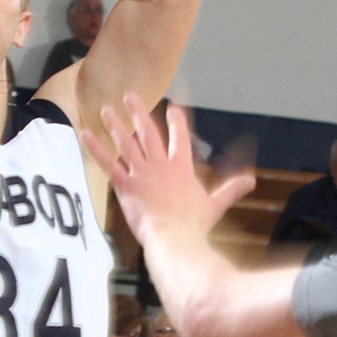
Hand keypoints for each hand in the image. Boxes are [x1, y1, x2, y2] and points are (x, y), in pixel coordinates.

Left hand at [83, 94, 254, 249]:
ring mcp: (141, 174)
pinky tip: (86, 134)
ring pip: (126, 143)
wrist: (174, 240)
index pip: (180, 136)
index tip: (174, 106)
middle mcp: (160, 165)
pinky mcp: (125, 185)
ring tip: (107, 110)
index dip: (177, 120)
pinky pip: (107, 163)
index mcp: (181, 167)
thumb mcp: (215, 204)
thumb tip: (250, 180)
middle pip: (148, 132)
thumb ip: (231, 188)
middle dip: (139, 113)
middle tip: (130, 96)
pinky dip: (96, 148)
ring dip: (115, 125)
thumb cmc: (194, 226)